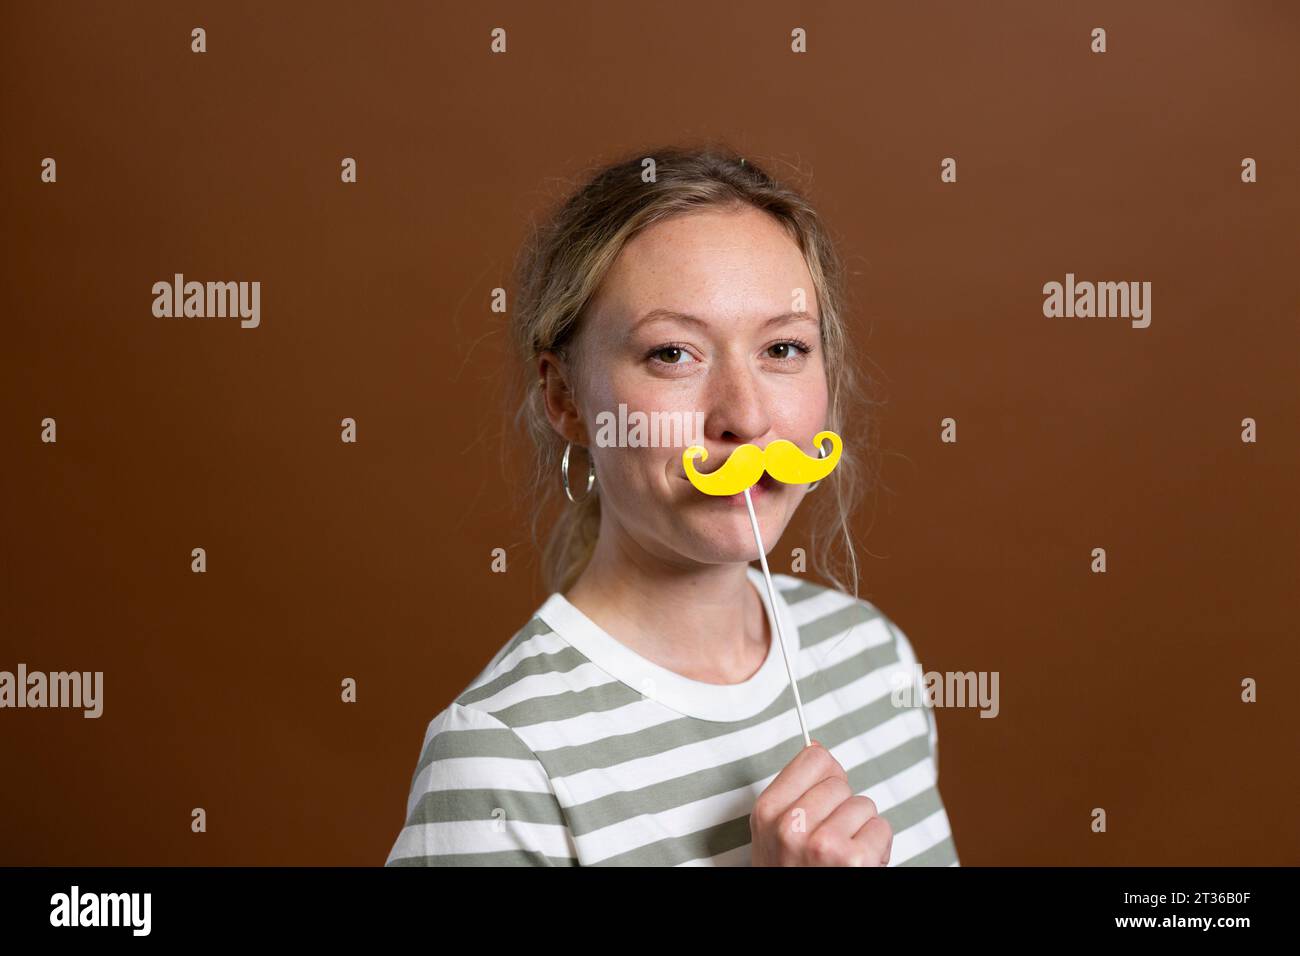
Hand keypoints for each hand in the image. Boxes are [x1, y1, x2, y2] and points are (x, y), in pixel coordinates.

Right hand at [750, 741, 892, 865]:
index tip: (822, 799)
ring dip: (861, 829)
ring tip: (843, 855)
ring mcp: (822, 843)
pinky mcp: (854, 860)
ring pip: (864, 805)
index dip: (826, 779)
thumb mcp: (776, 831)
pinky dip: (878, 847)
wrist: (799, 919)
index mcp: (767, 812)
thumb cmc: (792, 872)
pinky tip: (859, 864)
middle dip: (842, 808)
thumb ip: (794, 791)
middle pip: (840, 783)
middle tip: (830, 839)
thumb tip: (818, 747)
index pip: (814, 758)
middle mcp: (790, 826)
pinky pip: (882, 827)